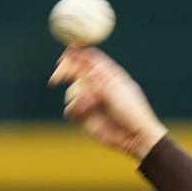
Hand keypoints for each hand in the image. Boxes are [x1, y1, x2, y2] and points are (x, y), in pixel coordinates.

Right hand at [48, 46, 168, 160]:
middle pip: (75, 70)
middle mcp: (98, 85)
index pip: (88, 58)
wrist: (134, 137)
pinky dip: (74, 108)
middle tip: (56, 77)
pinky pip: (70, 107)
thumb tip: (80, 54)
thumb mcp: (114, 86)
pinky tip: (84, 113)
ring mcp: (90, 100)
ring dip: (78, 95)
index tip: (65, 55)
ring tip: (92, 104)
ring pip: (71, 90)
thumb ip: (96, 71)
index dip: (75, 54)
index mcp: (108, 74)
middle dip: (65, 72)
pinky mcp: (84, 115)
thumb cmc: (131, 110)